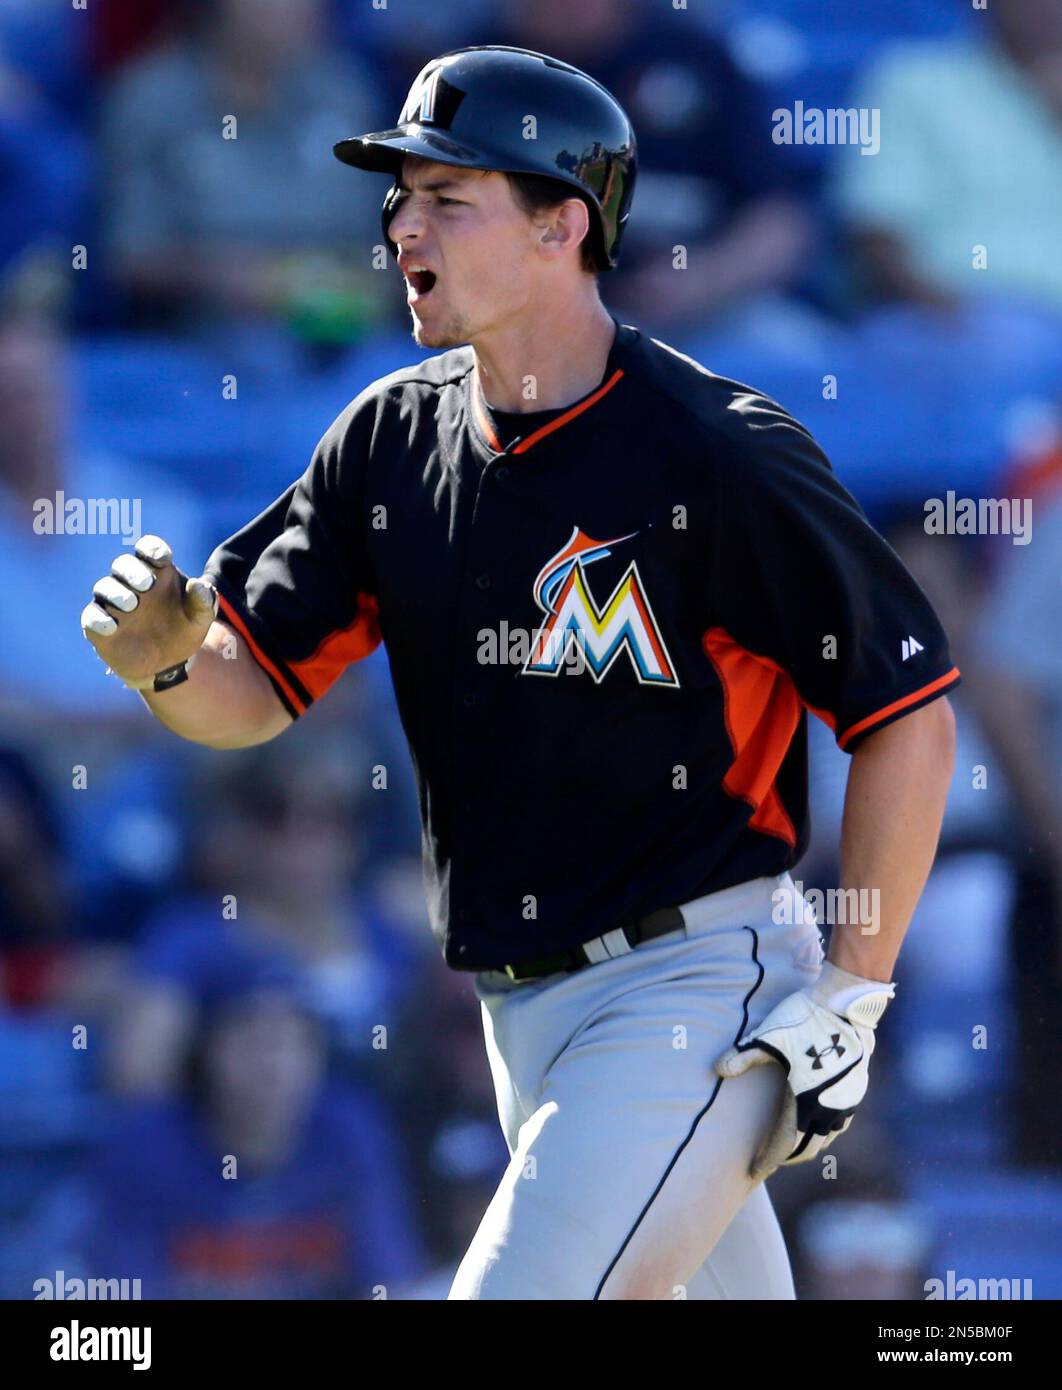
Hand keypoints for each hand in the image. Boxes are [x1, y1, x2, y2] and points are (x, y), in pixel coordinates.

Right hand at [80, 535, 217, 688]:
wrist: (169, 663)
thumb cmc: (183, 630)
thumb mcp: (201, 618)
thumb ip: (204, 601)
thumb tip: (197, 584)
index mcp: (157, 573)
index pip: (149, 549)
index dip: (152, 549)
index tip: (162, 559)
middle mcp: (131, 584)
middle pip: (123, 565)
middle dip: (132, 571)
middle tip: (147, 584)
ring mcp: (113, 604)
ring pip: (105, 588)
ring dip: (116, 593)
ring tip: (132, 605)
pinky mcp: (100, 626)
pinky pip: (92, 617)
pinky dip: (99, 619)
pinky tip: (112, 626)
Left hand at [714, 962, 893, 1179]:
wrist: (845, 1005)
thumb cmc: (803, 1020)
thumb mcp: (768, 1037)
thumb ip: (743, 1056)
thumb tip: (717, 1069)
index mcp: (804, 1101)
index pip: (783, 1143)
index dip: (767, 1159)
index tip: (754, 1171)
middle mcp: (828, 1108)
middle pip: (807, 1147)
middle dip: (787, 1156)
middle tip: (770, 1160)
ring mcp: (846, 1100)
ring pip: (828, 1135)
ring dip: (810, 1142)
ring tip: (794, 1142)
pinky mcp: (858, 1089)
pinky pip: (843, 1121)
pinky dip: (828, 1128)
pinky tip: (820, 1121)